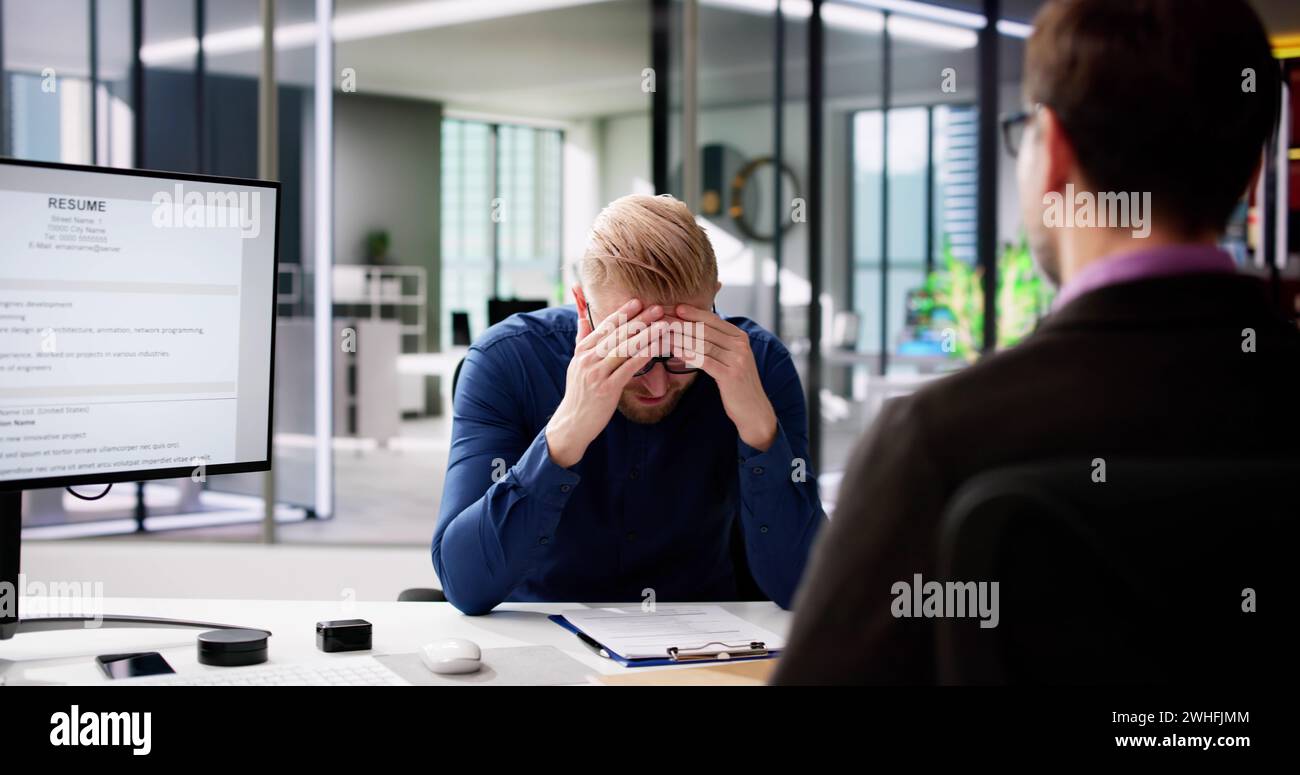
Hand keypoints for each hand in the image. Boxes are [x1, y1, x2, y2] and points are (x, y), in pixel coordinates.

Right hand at [545, 298, 663, 467]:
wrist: (572, 423)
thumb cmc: (579, 394)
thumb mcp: (576, 364)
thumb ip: (582, 339)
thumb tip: (582, 317)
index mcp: (582, 351)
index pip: (604, 327)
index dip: (622, 313)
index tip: (637, 302)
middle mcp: (588, 359)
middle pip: (617, 334)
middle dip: (639, 320)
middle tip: (658, 308)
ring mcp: (597, 373)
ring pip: (625, 348)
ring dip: (646, 335)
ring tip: (663, 325)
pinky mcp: (606, 388)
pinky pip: (629, 368)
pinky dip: (644, 355)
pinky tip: (657, 347)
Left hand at [672, 305, 777, 450]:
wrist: (754, 410)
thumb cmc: (737, 384)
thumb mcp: (730, 359)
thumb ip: (717, 344)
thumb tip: (692, 330)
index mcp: (740, 337)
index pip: (712, 319)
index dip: (692, 313)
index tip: (673, 307)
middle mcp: (741, 344)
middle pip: (705, 329)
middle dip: (681, 323)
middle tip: (661, 319)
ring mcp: (738, 359)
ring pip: (703, 343)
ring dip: (680, 338)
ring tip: (662, 334)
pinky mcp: (731, 375)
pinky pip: (705, 361)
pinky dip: (688, 354)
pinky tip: (674, 351)